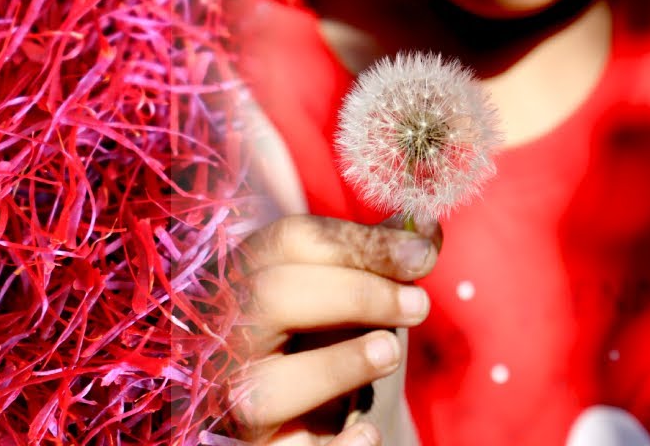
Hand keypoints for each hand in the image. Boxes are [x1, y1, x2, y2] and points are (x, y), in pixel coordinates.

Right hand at [228, 214, 440, 444]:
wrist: (302, 422)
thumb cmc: (323, 342)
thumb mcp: (345, 295)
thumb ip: (376, 257)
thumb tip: (425, 225)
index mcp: (242, 277)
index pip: (288, 242)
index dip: (357, 242)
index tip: (423, 253)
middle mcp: (224, 334)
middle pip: (269, 297)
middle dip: (353, 294)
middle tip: (420, 305)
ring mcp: (231, 397)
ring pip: (265, 384)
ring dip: (337, 365)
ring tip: (391, 352)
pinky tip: (368, 432)